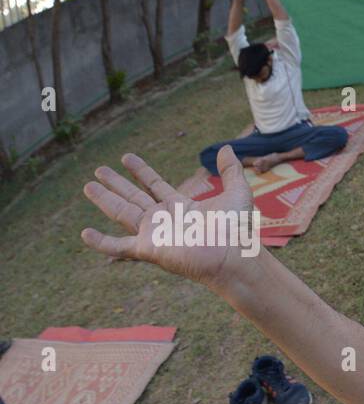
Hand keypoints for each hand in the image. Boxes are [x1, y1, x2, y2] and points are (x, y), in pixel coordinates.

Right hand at [80, 146, 252, 289]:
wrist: (232, 256)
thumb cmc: (236, 230)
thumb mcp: (237, 192)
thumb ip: (231, 171)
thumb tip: (228, 148)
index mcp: (181, 207)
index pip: (155, 185)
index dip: (140, 171)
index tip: (126, 157)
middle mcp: (165, 220)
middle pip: (134, 197)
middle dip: (116, 184)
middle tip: (99, 169)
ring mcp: (155, 234)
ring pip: (122, 213)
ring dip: (104, 200)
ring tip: (88, 186)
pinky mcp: (148, 249)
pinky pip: (119, 246)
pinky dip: (101, 242)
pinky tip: (85, 234)